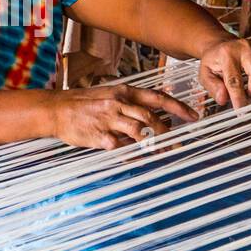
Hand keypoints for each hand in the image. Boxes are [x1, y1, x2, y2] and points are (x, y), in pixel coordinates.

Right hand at [50, 84, 198, 150]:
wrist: (56, 109)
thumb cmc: (83, 103)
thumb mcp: (109, 95)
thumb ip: (130, 105)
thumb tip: (155, 118)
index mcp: (124, 92)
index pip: (157, 97)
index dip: (178, 107)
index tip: (193, 116)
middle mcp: (118, 103)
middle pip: (151, 117)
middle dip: (168, 131)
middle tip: (178, 143)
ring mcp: (108, 119)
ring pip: (139, 131)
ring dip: (153, 144)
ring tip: (161, 153)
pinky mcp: (99, 135)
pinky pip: (120, 147)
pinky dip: (132, 154)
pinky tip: (138, 159)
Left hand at [198, 38, 250, 110]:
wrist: (222, 45)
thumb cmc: (214, 62)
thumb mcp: (205, 74)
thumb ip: (213, 87)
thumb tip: (223, 99)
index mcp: (227, 54)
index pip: (234, 79)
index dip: (239, 98)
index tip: (240, 111)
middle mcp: (246, 48)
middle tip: (248, 97)